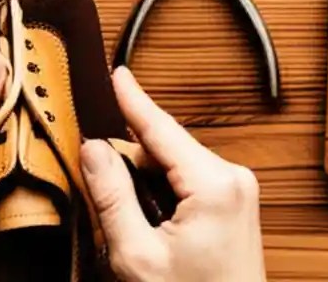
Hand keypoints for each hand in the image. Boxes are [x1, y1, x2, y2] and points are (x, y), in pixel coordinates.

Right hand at [80, 68, 266, 281]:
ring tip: (124, 220)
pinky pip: (187, 183)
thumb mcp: (137, 255)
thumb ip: (112, 196)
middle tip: (90, 170)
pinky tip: (143, 222)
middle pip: (163, 148)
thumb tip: (93, 149)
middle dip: (127, 158)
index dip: (132, 99)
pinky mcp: (234, 205)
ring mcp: (237, 191)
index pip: (161, 128)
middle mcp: (233, 178)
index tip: (115, 72)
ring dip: (143, 182)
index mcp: (214, 183)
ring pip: (173, 167)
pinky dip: (160, 194)